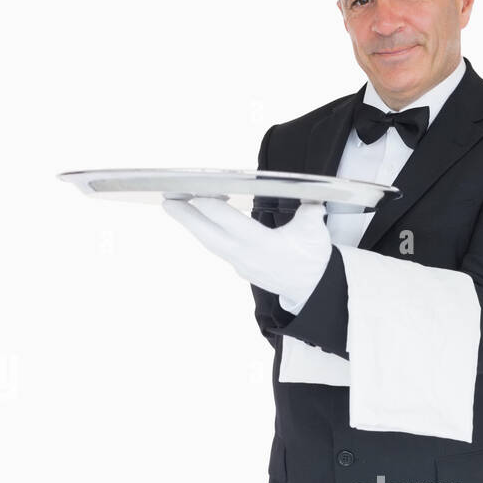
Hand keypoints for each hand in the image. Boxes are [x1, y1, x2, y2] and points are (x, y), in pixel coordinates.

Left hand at [161, 196, 330, 307]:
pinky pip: (218, 248)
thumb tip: (309, 198)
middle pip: (209, 235)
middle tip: (167, 201)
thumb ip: (310, 212)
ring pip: (210, 243)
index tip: (194, 192)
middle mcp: (247, 256)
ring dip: (192, 224)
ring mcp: (241, 264)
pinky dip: (206, 233)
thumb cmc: (313, 259)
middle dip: (186, 217)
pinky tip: (198, 221)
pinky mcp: (240, 268)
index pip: (229, 222)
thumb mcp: (315, 231)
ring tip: (174, 207)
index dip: (210, 206)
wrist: (313, 291)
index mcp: (264, 245)